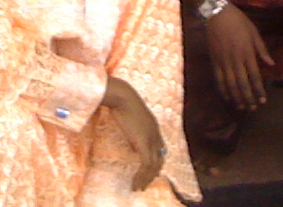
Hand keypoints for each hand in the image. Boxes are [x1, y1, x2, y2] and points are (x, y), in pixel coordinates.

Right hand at [101, 76, 165, 191]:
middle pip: (160, 158)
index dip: (156, 160)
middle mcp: (155, 134)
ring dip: (146, 178)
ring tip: (138, 187)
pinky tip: (135, 182)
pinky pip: (146, 165)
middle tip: (144, 183)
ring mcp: (151, 139)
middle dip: (153, 173)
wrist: (122, 96)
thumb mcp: (131, 116)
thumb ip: (135, 129)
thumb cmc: (122, 101)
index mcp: (153, 126)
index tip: (149, 169)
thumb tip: (133, 144)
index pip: (160, 148)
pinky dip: (142, 176)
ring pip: (154, 165)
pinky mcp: (143, 143)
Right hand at [205, 4, 273, 110]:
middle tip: (253, 108)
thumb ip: (262, 49)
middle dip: (248, 97)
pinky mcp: (214, 60)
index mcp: (247, 52)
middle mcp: (235, 59)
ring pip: (230, 84)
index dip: (259, 90)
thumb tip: (271, 64)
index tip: (263, 100)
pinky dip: (223, 89)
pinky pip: (218, 78)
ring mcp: (223, 61)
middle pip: (242, 83)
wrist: (216, 13)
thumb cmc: (238, 21)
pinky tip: (227, 97)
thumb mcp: (254, 32)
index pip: (254, 76)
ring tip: (241, 107)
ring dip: (236, 97)